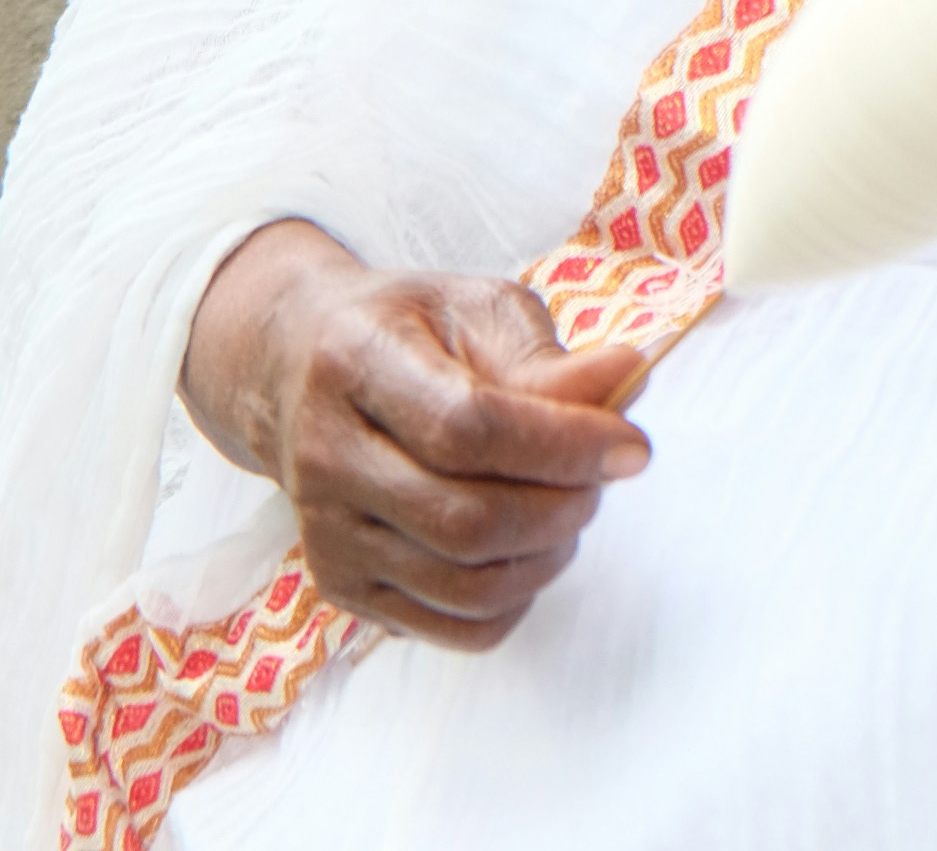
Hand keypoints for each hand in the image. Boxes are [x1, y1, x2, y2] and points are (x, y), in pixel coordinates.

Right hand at [181, 220, 649, 650]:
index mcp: (356, 363)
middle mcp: (326, 458)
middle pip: (467, 519)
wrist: (303, 372)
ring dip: (549, 552)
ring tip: (574, 502)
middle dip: (565, 503)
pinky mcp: (344, 589)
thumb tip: (627, 381)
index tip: (632, 443)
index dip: (562, 444)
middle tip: (607, 471)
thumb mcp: (477, 311)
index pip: (466, 428)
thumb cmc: (411, 332)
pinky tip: (532, 545)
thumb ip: (546, 358)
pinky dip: (516, 597)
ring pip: (465, 584)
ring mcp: (328, 535)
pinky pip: (452, 625)